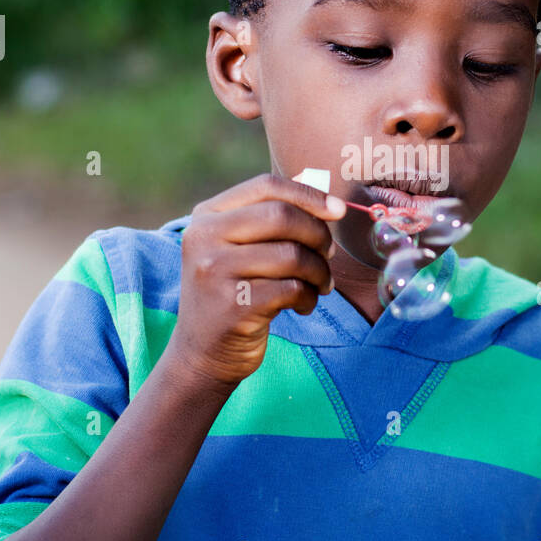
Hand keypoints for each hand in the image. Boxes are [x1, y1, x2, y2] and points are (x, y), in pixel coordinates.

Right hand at [162, 172, 345, 389]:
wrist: (202, 353)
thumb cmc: (233, 293)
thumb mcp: (236, 250)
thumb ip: (269, 221)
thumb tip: (329, 204)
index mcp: (207, 216)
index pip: (266, 187)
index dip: (309, 195)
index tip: (338, 210)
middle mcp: (204, 238)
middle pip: (282, 216)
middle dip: (318, 234)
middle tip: (329, 254)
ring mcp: (215, 272)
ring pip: (292, 255)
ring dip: (319, 271)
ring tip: (319, 285)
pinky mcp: (233, 306)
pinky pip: (292, 289)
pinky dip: (308, 297)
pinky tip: (303, 305)